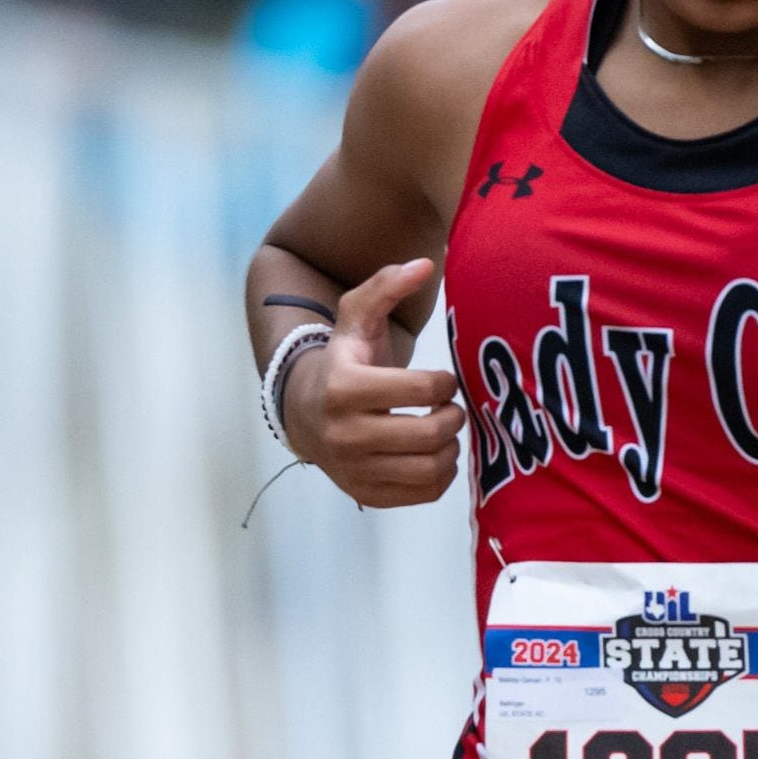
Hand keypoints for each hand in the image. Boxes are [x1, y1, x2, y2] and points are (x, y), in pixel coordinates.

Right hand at [280, 257, 463, 508]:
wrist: (304, 413)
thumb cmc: (341, 360)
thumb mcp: (355, 317)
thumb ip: (386, 286)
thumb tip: (425, 264)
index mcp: (344, 388)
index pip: (423, 389)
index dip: (446, 383)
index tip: (442, 380)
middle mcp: (346, 435)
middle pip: (431, 434)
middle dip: (453, 417)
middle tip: (451, 408)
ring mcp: (355, 470)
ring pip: (431, 470)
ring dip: (450, 449)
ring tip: (442, 430)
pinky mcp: (366, 494)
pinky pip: (424, 494)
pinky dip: (440, 475)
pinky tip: (431, 454)